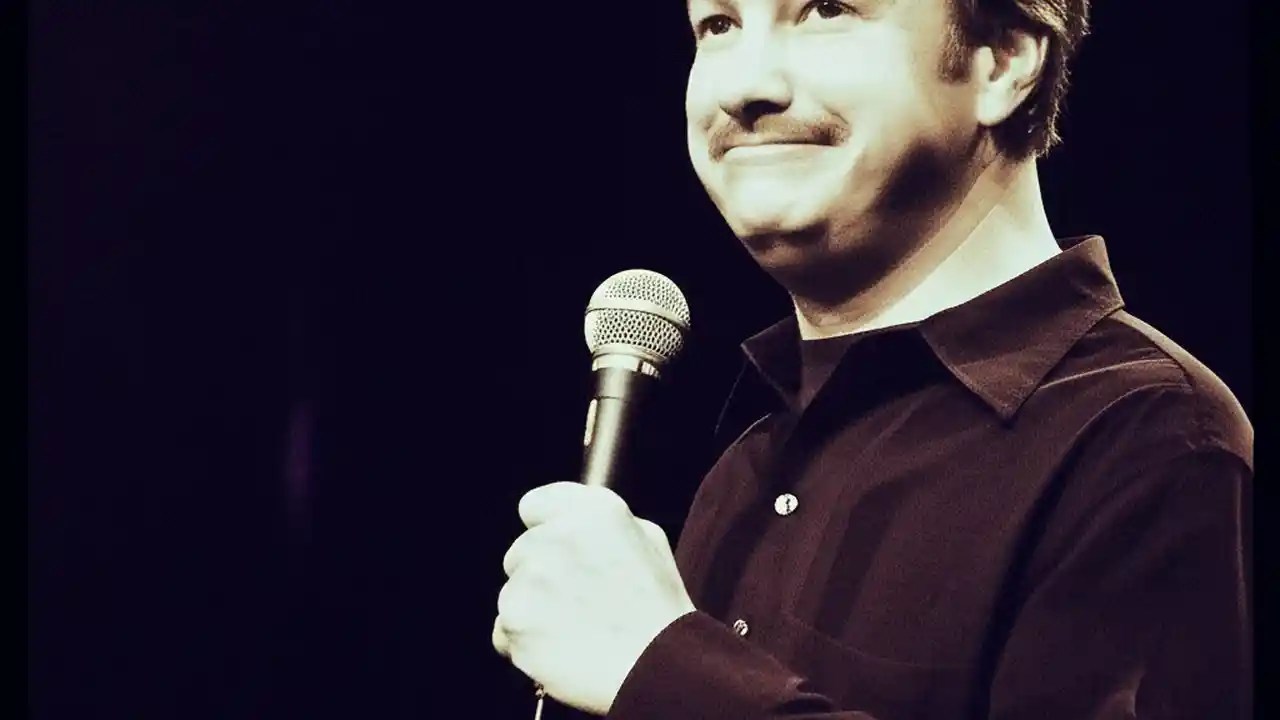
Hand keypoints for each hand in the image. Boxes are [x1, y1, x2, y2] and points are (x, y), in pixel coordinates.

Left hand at [492, 481, 695, 715]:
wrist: (658, 668)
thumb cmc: (658, 608)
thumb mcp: (647, 541)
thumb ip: (599, 520)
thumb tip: (567, 522)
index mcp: (592, 511)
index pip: (534, 505)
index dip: (544, 530)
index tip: (556, 553)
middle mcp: (556, 537)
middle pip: (520, 552)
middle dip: (540, 575)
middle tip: (579, 603)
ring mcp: (531, 579)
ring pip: (512, 593)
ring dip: (533, 611)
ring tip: (577, 631)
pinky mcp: (514, 620)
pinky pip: (503, 631)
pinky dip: (525, 643)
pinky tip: (561, 651)